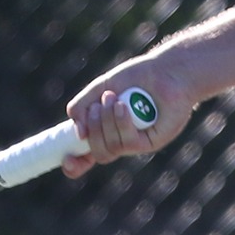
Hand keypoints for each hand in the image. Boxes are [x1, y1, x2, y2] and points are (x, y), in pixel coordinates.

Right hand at [61, 64, 197, 178]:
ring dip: (105, 122)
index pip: (87, 157)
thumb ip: (82, 107)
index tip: (67, 158)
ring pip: (110, 148)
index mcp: (107, 132)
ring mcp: (139, 143)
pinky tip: (123, 106)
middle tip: (97, 106)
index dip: (74, 164)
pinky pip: (128, 143)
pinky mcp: (153, 141)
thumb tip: (78, 133)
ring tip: (113, 99)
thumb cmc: (137, 77)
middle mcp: (123, 141)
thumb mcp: (101, 88)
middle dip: (92, 130)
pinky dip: (121, 123)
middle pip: (98, 153)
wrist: (167, 70)